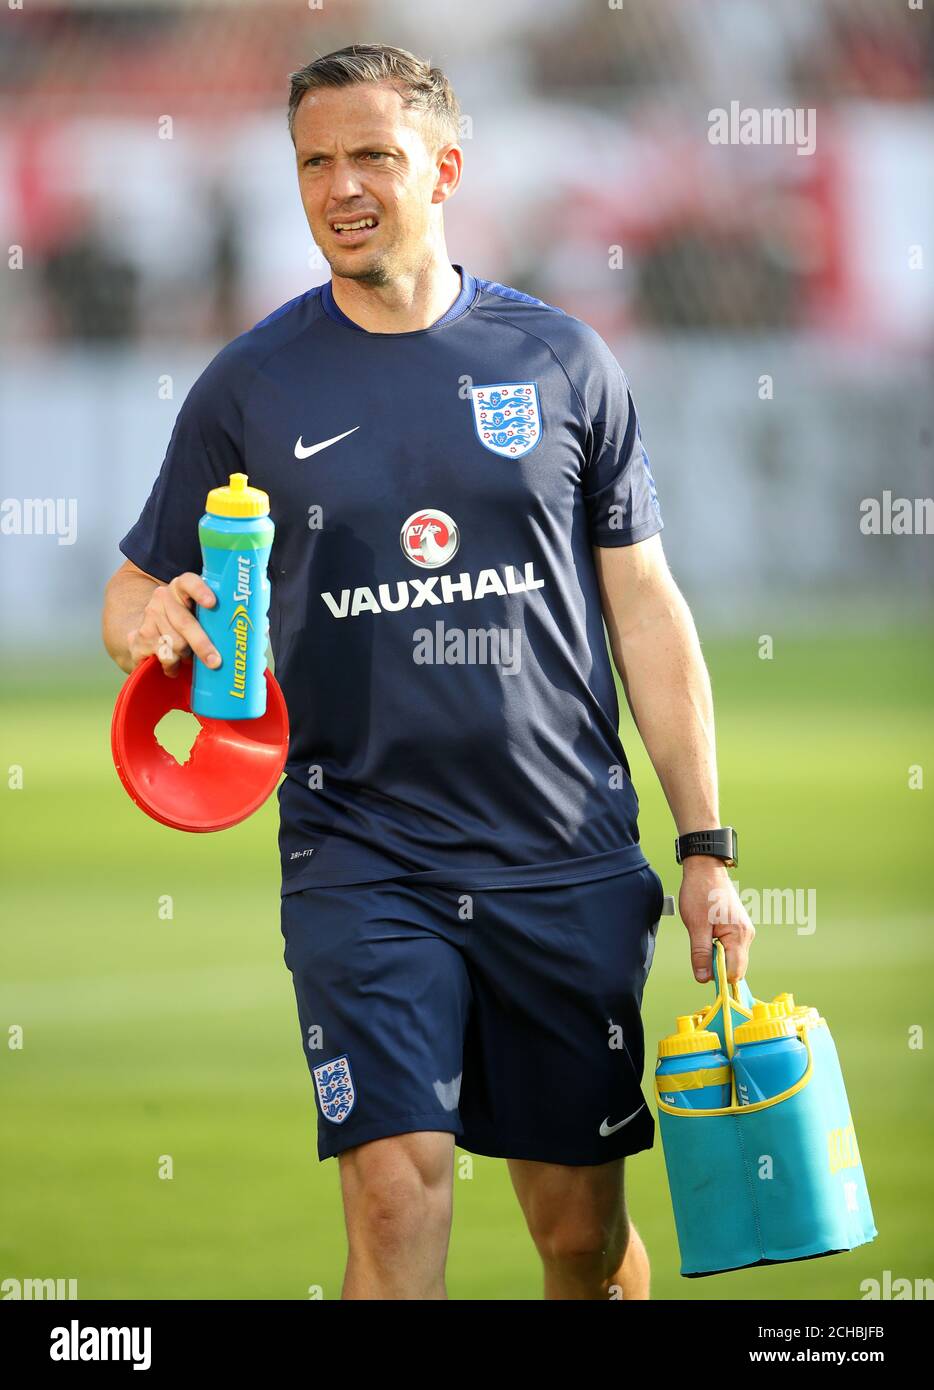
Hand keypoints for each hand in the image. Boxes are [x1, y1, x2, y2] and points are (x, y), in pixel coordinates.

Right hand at [127, 572, 218, 676]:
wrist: (150, 631)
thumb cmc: (185, 624)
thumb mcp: (198, 615)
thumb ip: (212, 618)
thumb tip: (236, 638)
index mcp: (181, 587)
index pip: (189, 582)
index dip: (200, 591)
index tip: (212, 603)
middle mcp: (162, 597)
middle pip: (184, 623)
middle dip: (201, 644)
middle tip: (215, 661)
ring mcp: (149, 616)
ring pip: (175, 643)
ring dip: (185, 656)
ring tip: (188, 658)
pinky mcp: (138, 636)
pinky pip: (163, 656)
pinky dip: (173, 666)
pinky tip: (174, 666)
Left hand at [678, 857, 754, 985]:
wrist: (705, 869)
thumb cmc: (700, 892)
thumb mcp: (696, 925)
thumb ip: (700, 954)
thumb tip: (703, 978)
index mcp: (739, 935)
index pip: (735, 972)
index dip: (719, 977)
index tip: (703, 970)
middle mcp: (747, 935)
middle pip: (735, 967)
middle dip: (717, 966)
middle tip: (700, 950)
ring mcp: (744, 931)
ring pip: (732, 958)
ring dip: (716, 956)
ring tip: (703, 937)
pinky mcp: (738, 928)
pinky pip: (730, 948)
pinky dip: (718, 948)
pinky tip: (707, 934)